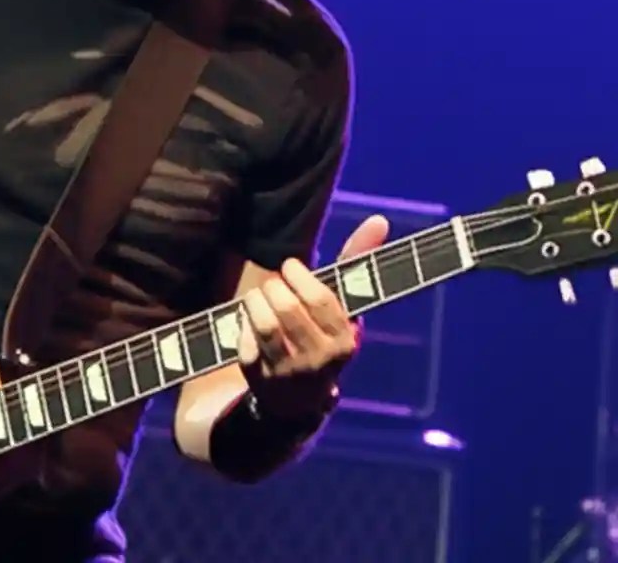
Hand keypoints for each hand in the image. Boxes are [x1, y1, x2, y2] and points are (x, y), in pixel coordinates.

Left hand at [236, 215, 389, 419]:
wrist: (299, 401)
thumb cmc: (323, 337)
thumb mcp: (343, 309)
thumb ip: (356, 263)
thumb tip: (378, 219)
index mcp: (344, 340)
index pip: (321, 300)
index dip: (300, 277)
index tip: (289, 267)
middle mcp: (319, 359)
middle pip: (288, 310)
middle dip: (274, 288)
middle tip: (272, 284)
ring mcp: (289, 372)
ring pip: (265, 326)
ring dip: (254, 303)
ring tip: (256, 296)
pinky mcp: (260, 380)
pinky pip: (244, 343)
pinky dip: (241, 326)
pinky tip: (246, 321)